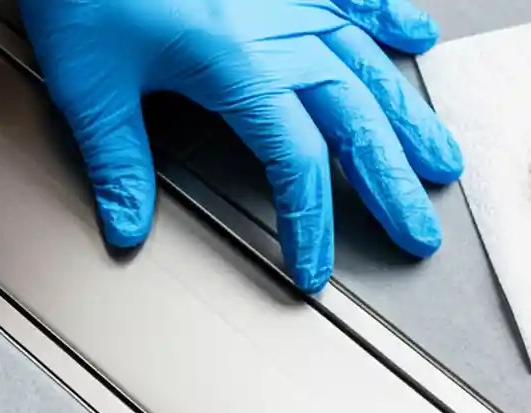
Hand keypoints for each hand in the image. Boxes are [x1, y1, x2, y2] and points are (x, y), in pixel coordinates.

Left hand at [21, 0, 463, 291]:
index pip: (294, 160)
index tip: (311, 269)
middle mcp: (276, 26)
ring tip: (441, 158)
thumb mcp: (89, 86)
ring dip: (407, 114)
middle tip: (419, 233)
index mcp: (235, 63)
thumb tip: (127, 228)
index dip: (309, 221)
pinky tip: (415, 38)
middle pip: (353, 116)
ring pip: (367, 60)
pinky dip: (386, 14)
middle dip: (390, 182)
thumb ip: (117, 163)